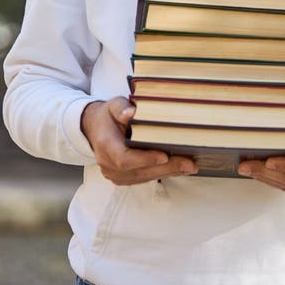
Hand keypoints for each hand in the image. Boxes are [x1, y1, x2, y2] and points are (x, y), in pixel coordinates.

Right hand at [81, 97, 197, 184]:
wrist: (94, 128)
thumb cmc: (107, 116)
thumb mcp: (113, 105)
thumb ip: (121, 108)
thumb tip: (131, 112)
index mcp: (106, 145)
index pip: (125, 158)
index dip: (145, 159)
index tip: (165, 156)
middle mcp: (108, 164)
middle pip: (139, 172)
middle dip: (166, 168)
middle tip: (189, 164)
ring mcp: (115, 174)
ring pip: (143, 177)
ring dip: (167, 173)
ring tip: (189, 166)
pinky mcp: (122, 178)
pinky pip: (143, 178)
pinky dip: (161, 173)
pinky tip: (178, 168)